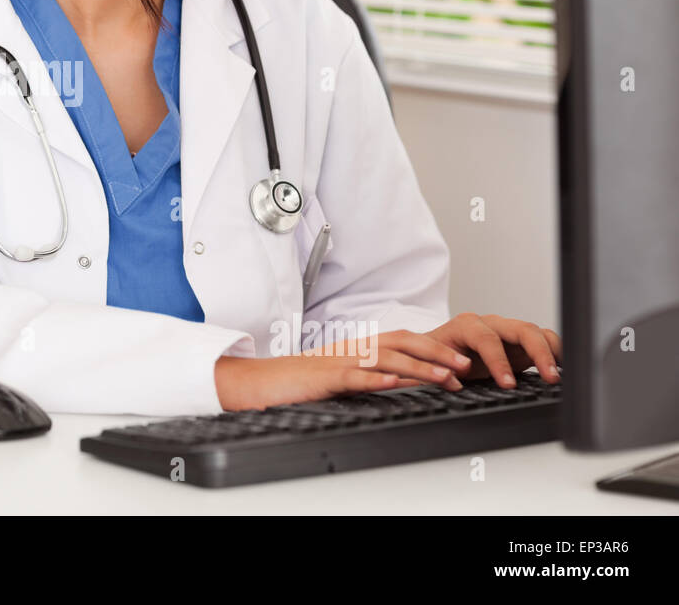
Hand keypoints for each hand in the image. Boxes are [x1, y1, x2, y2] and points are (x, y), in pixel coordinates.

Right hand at [215, 329, 471, 410]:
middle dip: (436, 352)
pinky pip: (353, 376)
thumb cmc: (298, 383)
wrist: (260, 383)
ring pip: (384, 358)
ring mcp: (338, 363)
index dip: (432, 348)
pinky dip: (375, 378)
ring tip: (443, 376)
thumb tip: (402, 380)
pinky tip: (393, 382)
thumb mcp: (341, 377)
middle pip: (401, 342)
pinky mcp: (323, 379)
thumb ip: (370, 375)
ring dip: (417, 366)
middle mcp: (352, 350)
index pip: (402, 341)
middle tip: (464, 365)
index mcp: (357, 348)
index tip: (459, 362)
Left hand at [424, 313, 562, 387]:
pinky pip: (543, 343)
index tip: (508, 384)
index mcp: (465, 326)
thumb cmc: (430, 359)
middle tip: (549, 377)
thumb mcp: (428, 366)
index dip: (499, 360)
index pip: (487, 338)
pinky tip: (563, 370)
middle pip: (521, 329)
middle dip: (538, 352)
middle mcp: (489, 325)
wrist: (433, 355)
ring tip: (560, 375)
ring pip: (536, 333)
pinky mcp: (519, 346)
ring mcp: (507, 333)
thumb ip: (439, 371)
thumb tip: (454, 381)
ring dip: (551, 352)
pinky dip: (555, 354)